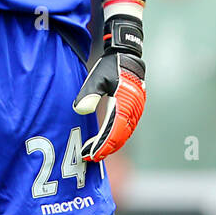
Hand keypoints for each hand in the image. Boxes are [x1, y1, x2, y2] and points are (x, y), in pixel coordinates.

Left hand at [73, 13, 145, 161]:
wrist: (129, 56)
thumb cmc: (112, 66)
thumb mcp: (97, 76)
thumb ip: (89, 93)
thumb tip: (80, 109)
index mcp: (124, 104)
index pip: (112, 132)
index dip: (101, 146)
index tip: (90, 155)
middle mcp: (132, 110)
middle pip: (119, 138)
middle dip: (105, 150)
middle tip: (89, 158)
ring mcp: (135, 111)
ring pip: (124, 135)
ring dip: (111, 146)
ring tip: (95, 153)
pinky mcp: (134, 109)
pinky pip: (126, 129)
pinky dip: (117, 138)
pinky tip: (106, 142)